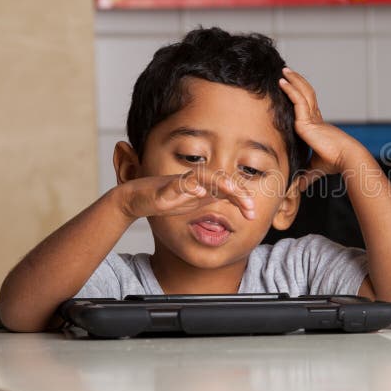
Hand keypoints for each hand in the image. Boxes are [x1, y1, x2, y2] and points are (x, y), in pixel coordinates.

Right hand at [116, 169, 255, 220]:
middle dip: (238, 191)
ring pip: (204, 177)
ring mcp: (181, 182)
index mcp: (205, 186)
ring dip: (220, 183)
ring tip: (233, 191)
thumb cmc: (168, 199)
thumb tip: (238, 201)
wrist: (136, 199)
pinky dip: (190, 187)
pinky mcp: (165, 187)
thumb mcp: (196, 203)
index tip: (253, 213)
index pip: (228, 188)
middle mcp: (196, 181)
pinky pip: (179, 184)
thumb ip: (215, 199)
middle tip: (251, 206)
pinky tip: (200, 193)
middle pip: (222, 179)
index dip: (243, 198)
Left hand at [279, 68, 366, 190]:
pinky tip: (282, 82)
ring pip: (303, 93)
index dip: (301, 96)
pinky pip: (298, 100)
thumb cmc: (335, 163)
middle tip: (287, 73)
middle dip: (297, 82)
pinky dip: (290, 90)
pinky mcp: (308, 120)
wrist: (346, 159)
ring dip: (294, 80)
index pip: (308, 107)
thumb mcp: (315, 169)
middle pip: (306, 94)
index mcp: (318, 126)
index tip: (293, 89)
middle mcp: (316, 118)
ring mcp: (313, 117)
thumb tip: (298, 188)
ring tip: (284, 71)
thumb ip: (306, 175)